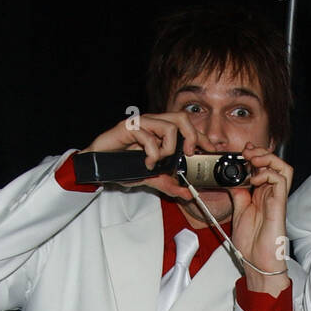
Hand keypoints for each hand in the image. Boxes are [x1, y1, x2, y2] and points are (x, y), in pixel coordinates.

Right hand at [81, 112, 199, 200]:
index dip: (202, 136)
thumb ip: (171, 184)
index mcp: (160, 131)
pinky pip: (148, 136)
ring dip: (169, 149)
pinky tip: (147, 164)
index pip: (187, 127)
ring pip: (168, 126)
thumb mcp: (153, 179)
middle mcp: (152, 123)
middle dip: (192, 136)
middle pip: (182, 117)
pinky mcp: (128, 127)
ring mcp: (141, 123)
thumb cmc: (123, 166)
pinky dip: (152, 154)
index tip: (211, 149)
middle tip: (190, 154)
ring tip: (160, 162)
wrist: (99, 167)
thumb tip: (189, 193)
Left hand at [229, 145, 291, 296]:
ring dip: (268, 158)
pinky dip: (267, 174)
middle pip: (275, 163)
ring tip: (253, 159)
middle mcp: (271, 194)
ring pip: (283, 168)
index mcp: (262, 195)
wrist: (256, 261)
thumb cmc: (251, 243)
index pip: (264, 167)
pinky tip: (254, 180)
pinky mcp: (279, 204)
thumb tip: (231, 179)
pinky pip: (280, 181)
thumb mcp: (238, 212)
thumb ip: (237, 194)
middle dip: (261, 152)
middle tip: (246, 152)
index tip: (241, 152)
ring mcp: (276, 198)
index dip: (254, 155)